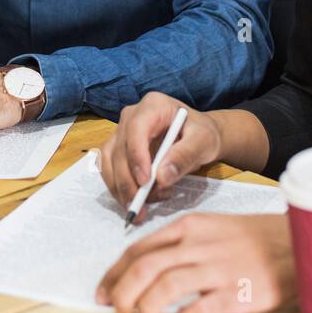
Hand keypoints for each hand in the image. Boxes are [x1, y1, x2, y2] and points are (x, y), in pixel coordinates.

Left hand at [96, 213, 295, 312]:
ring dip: (146, 308)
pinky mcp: (237, 293)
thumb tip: (145, 267)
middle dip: (122, 293)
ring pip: (164, 288)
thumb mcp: (211, 228)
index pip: (138, 249)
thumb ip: (179, 243)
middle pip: (144, 268)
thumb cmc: (252, 238)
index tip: (103, 291)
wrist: (297, 242)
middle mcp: (198, 245)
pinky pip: (198, 311)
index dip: (114, 273)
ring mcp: (217, 268)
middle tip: (117, 310)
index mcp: (189, 227)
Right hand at [98, 92, 222, 223]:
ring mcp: (121, 132)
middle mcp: (131, 116)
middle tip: (140, 206)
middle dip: (127, 181)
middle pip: (119, 149)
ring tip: (141, 207)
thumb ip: (184, 156)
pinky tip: (137, 200)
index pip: (136, 129)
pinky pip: (109, 169)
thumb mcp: (202, 142)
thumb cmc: (202, 135)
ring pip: (109, 161)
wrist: (197, 137)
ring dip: (120, 188)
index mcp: (153, 105)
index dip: (136, 156)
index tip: (145, 182)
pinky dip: (119, 188)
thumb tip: (162, 177)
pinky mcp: (117, 148)